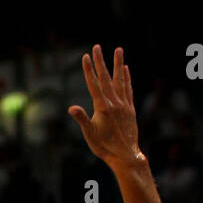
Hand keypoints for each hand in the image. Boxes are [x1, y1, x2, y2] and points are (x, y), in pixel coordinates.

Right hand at [68, 45, 143, 168]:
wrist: (126, 156)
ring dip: (117, 64)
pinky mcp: (130, 109)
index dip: (89, 70)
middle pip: (106, 78)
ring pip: (120, 80)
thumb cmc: (105, 147)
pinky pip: (128, 89)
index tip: (86, 56)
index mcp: (103, 108)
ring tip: (118, 50)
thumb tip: (71, 107)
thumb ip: (82, 119)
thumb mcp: (90, 134)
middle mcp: (114, 103)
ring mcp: (124, 105)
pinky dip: (126, 78)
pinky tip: (125, 69)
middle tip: (97, 46)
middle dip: (101, 62)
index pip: (94, 84)